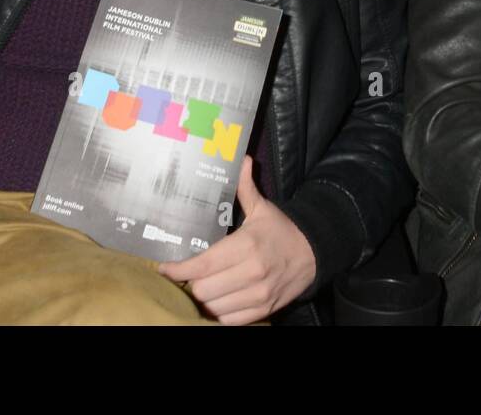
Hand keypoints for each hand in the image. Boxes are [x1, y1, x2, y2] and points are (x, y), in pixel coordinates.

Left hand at [156, 158, 315, 324]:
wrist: (315, 253)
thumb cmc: (282, 230)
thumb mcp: (263, 208)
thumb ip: (245, 187)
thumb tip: (241, 159)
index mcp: (246, 245)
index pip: (202, 264)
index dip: (178, 269)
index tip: (164, 267)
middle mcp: (251, 273)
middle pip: (202, 289)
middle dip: (189, 283)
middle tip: (185, 275)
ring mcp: (258, 295)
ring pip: (212, 307)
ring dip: (202, 299)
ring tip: (199, 287)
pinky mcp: (263, 310)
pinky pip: (228, 320)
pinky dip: (218, 312)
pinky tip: (216, 300)